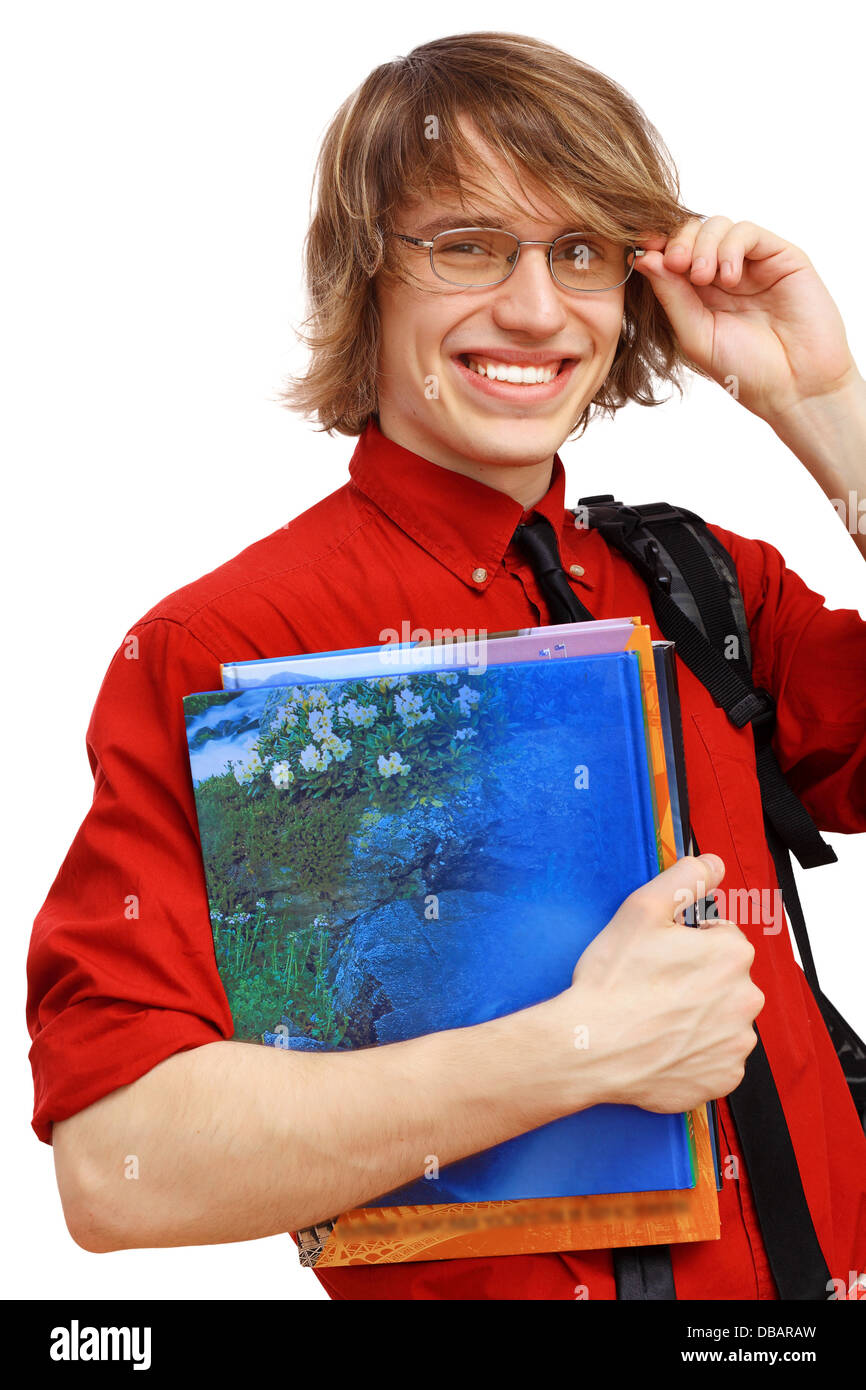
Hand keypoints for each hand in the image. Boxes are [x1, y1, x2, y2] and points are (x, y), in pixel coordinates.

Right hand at [562, 853, 764, 1112]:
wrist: (589, 1047)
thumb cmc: (613, 982)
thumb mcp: (642, 909)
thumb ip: (685, 878)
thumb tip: (713, 863)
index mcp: (733, 954)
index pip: (719, 936)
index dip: (686, 942)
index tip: (659, 955)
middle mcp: (746, 999)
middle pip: (724, 978)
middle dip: (696, 978)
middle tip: (653, 985)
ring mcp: (736, 1044)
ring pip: (721, 1018)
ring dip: (698, 1016)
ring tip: (655, 1018)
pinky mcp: (722, 1079)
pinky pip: (715, 1058)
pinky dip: (694, 1053)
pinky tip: (663, 1045)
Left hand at [633, 216, 859, 426]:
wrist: (796, 387)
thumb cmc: (746, 371)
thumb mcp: (697, 335)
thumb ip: (672, 297)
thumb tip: (644, 259)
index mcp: (699, 294)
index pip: (671, 255)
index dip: (656, 246)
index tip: (642, 251)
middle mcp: (724, 275)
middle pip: (692, 232)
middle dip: (678, 242)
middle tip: (675, 264)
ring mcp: (752, 264)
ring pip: (718, 226)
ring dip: (703, 245)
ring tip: (703, 278)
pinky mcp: (781, 257)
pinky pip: (748, 232)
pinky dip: (731, 247)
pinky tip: (730, 278)